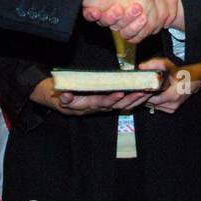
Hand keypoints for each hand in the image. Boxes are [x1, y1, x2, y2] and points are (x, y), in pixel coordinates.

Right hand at [29, 77, 152, 115]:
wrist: (54, 98)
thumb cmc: (57, 94)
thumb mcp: (57, 96)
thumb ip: (63, 97)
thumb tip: (66, 95)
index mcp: (85, 106)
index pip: (100, 103)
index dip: (111, 99)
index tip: (121, 93)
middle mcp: (95, 108)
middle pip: (115, 106)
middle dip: (130, 100)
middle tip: (142, 92)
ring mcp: (100, 107)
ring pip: (120, 106)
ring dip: (134, 100)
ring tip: (146, 92)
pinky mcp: (103, 104)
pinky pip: (120, 104)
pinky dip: (131, 100)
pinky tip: (142, 95)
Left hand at [139, 57, 200, 113]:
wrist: (200, 73)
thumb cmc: (186, 68)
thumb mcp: (169, 64)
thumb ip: (154, 64)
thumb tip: (141, 67)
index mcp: (172, 95)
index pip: (150, 100)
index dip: (142, 94)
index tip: (137, 88)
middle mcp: (173, 104)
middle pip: (152, 104)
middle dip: (145, 96)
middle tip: (139, 88)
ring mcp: (175, 106)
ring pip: (156, 106)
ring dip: (151, 99)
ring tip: (147, 89)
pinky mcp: (176, 106)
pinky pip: (162, 106)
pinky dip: (157, 101)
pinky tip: (155, 93)